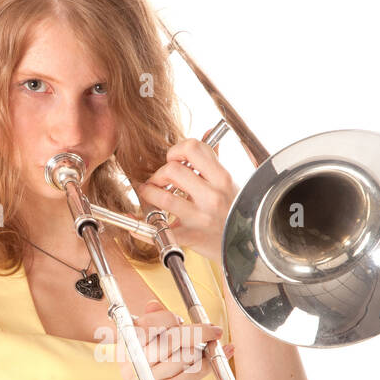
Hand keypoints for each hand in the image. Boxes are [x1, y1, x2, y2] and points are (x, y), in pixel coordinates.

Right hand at [118, 299, 232, 379]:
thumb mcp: (143, 358)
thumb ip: (149, 330)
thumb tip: (153, 304)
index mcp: (128, 351)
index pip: (149, 323)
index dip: (169, 319)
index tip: (182, 321)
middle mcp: (136, 364)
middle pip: (173, 337)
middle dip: (199, 331)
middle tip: (214, 331)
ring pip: (188, 353)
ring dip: (203, 351)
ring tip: (207, 352)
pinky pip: (198, 370)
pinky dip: (211, 363)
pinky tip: (218, 359)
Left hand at [134, 131, 237, 265]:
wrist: (246, 247)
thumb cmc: (235, 213)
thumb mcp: (231, 184)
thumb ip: (215, 159)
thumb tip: (207, 133)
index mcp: (222, 178)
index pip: (192, 148)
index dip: (176, 150)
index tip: (173, 158)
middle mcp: (212, 196)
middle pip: (173, 169)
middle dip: (159, 173)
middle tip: (159, 181)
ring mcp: (201, 217)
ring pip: (163, 197)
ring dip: (149, 193)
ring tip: (148, 194)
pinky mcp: (190, 237)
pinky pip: (160, 230)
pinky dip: (141, 228)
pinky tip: (134, 221)